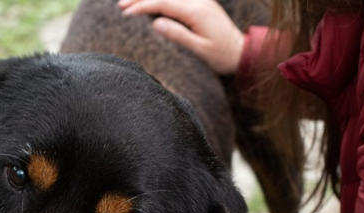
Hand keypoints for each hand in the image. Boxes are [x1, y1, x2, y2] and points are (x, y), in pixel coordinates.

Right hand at [119, 0, 244, 74]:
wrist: (243, 52)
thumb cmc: (222, 56)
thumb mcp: (200, 50)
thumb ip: (179, 35)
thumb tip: (156, 23)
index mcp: (197, 12)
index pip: (164, 3)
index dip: (143, 6)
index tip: (126, 14)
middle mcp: (199, 1)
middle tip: (120, 5)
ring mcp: (200, 0)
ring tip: (128, 2)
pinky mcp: (201, 3)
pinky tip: (150, 2)